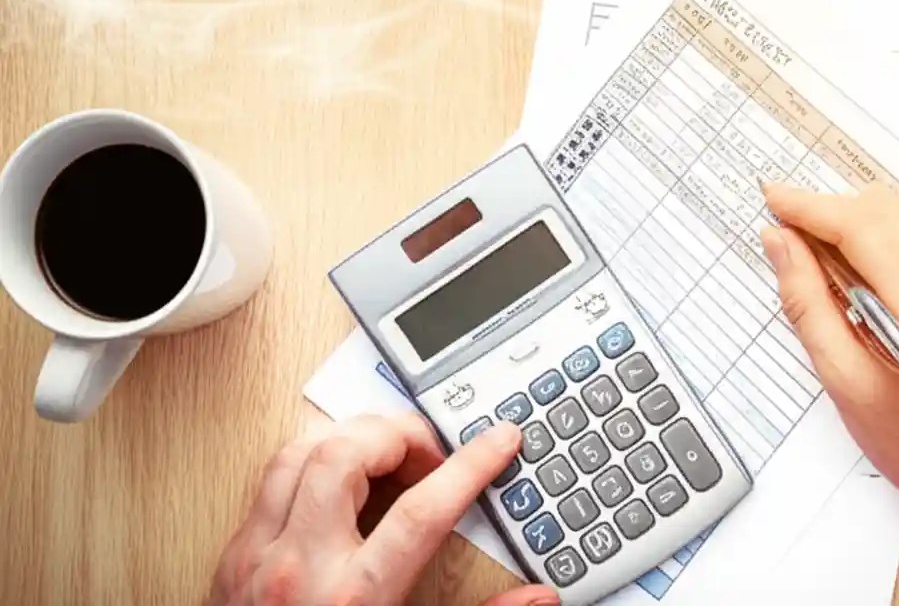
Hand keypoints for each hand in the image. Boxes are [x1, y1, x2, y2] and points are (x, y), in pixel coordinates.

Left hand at [208, 415, 557, 605]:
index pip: (422, 512)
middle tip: (430, 454)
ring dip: (349, 439)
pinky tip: (338, 477)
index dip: (469, 467)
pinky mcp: (231, 557)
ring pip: (300, 454)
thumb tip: (538, 601)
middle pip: (346, 458)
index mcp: (356, 601)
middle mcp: (302, 570)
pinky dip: (309, 461)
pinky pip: (269, 480)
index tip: (498, 442)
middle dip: (398, 437)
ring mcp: (258, 558)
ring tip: (386, 455)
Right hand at [761, 183, 898, 604]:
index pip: (861, 227)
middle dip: (828, 209)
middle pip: (884, 211)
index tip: (772, 198)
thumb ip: (808, 305)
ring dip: (853, 221)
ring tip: (809, 246)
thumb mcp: (845, 383)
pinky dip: (881, 237)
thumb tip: (780, 245)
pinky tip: (852, 266)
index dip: (810, 207)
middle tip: (781, 225)